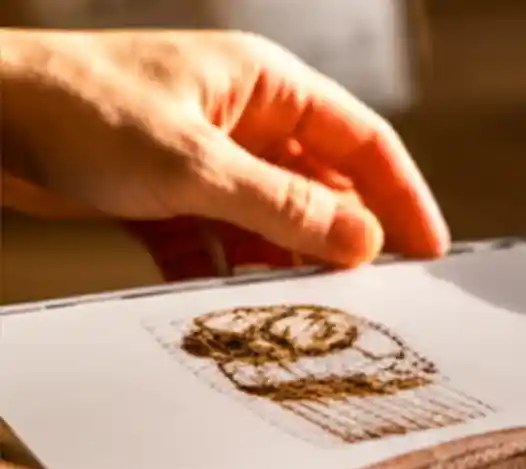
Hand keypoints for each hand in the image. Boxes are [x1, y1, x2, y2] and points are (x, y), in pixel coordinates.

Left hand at [0, 29, 449, 276]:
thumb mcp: (195, 166)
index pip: (363, 141)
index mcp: (267, 86)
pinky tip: (220, 296)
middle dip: (341, 241)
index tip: (430, 254)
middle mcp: (245, 118)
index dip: (404, 196)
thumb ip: (286, 209)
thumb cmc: (77, 110)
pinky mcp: (164, 191)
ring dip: (280, 262)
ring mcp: (205, 156)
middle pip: (322, 186)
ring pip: (271, 219)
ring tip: (290, 308)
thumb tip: (366, 243)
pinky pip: (216, 238)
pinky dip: (222, 268)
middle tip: (367, 297)